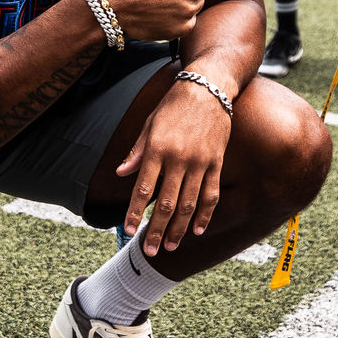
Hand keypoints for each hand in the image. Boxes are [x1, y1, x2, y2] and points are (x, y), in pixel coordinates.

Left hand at [117, 79, 231, 252]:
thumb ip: (137, 152)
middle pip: (166, 203)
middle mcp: (178, 159)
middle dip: (156, 230)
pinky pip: (211, 195)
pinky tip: (197, 230)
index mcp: (157, 149)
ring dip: (178, 229)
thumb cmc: (174, 105)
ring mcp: (200, 162)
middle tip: (149, 250)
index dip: (134, 212)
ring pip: (189, 204)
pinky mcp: (217, 163)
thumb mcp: (149, 124)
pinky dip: (205, 215)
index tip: (127, 230)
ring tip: (170, 246)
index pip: (143, 188)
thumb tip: (121, 173)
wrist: (209, 87)